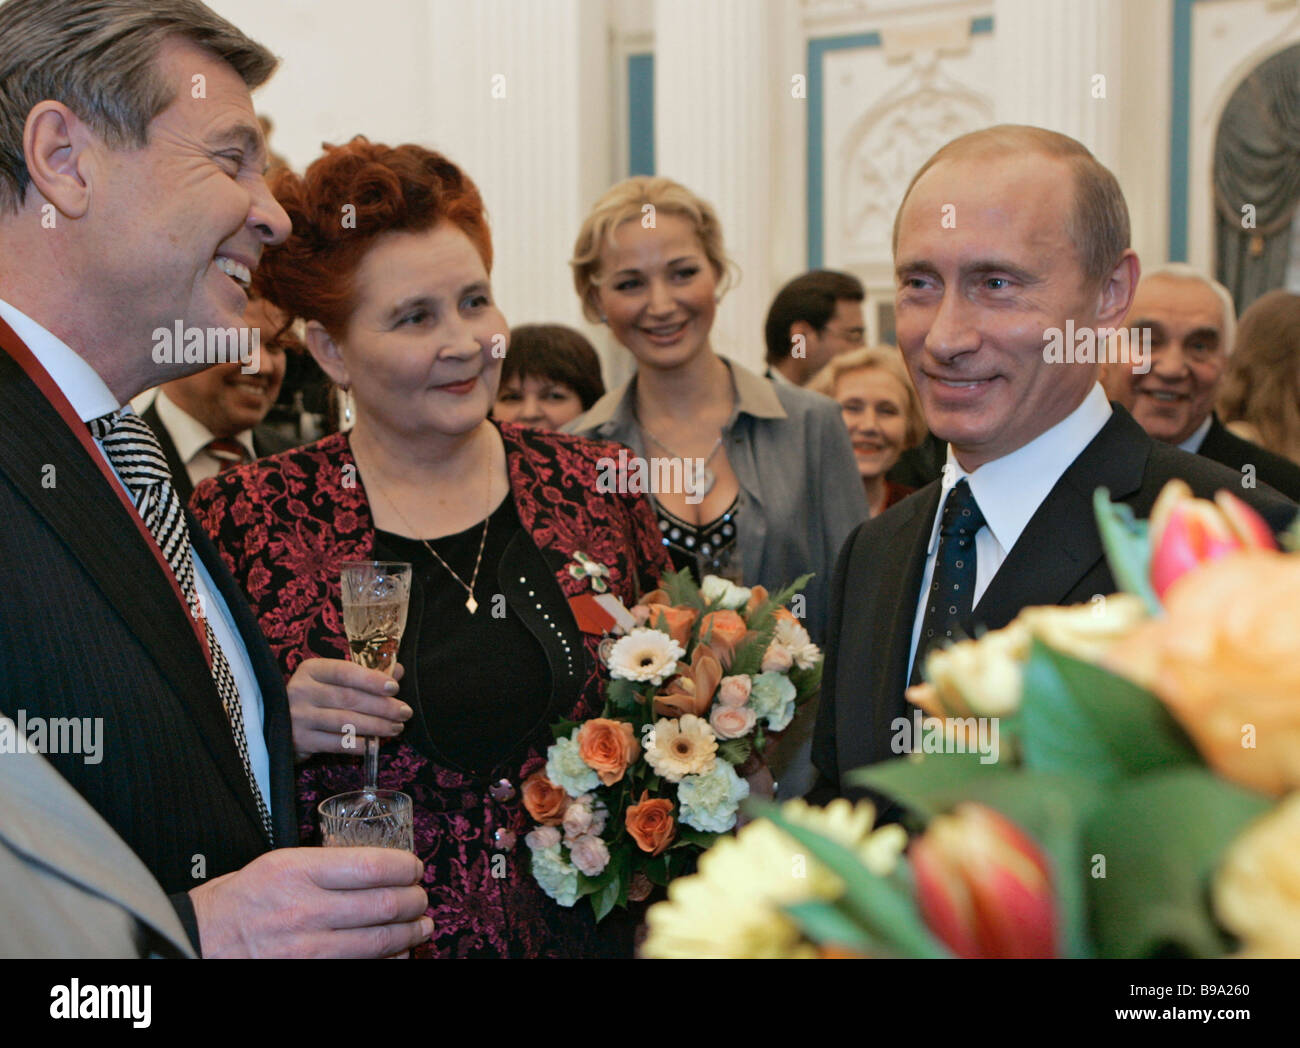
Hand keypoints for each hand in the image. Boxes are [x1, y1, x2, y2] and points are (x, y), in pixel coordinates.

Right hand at [190, 846, 431, 957]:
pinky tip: (398, 952)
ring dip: (410, 933)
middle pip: (384, 904)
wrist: (203, 942)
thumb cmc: (241, 900)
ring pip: (379, 941)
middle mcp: (306, 910)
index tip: (414, 867)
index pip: (371, 866)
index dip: (405, 867)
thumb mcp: (278, 863)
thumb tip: (375, 866)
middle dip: (415, 900)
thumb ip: (326, 864)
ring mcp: (308, 948)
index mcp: (298, 871)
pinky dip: (387, 960)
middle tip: (421, 897)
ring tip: (421, 925)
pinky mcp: (309, 972)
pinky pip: (361, 966)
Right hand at [288, 658, 411, 757]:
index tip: (395, 687)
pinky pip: (337, 743)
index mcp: (311, 670)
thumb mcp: (332, 680)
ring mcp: (298, 716)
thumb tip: (398, 670)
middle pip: (349, 698)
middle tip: (405, 712)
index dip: (372, 680)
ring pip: (346, 722)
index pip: (345, 672)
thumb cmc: (314, 698)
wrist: (278, 724)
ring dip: (376, 726)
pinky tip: (374, 743)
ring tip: (396, 728)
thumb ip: (364, 674)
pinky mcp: (300, 740)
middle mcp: (302, 690)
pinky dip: (359, 744)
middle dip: (382, 706)